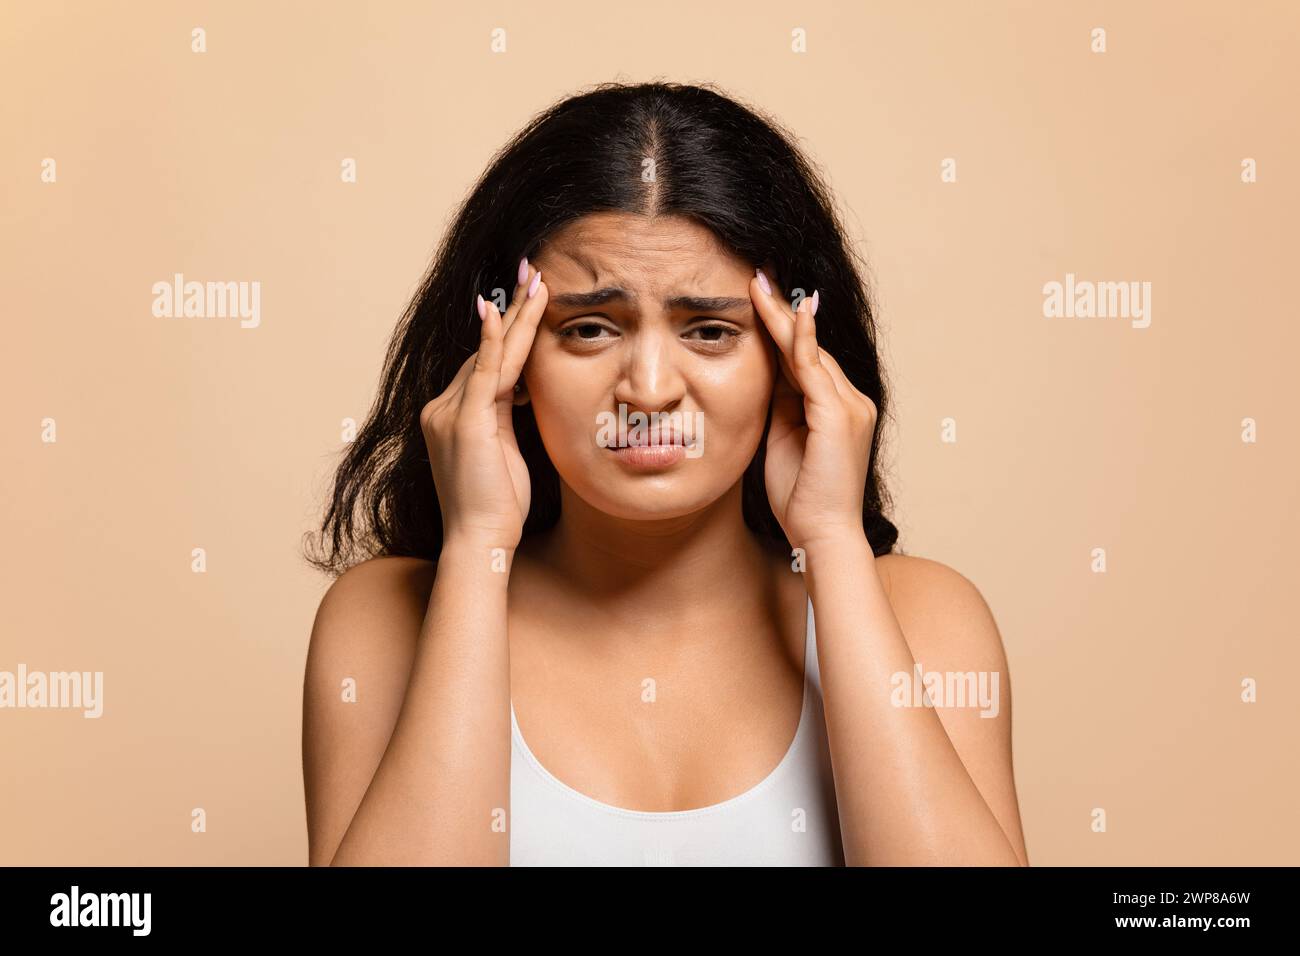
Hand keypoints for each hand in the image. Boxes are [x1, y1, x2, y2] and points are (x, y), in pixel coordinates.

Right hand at [420, 261, 547, 549]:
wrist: (480, 540)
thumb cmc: (498, 507)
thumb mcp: (503, 454)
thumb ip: (506, 420)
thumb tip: (524, 394)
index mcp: (452, 416)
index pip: (483, 363)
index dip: (506, 331)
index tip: (526, 300)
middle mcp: (442, 407)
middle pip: (484, 349)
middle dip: (511, 310)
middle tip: (532, 271)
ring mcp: (450, 413)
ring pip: (489, 354)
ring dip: (515, 315)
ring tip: (537, 281)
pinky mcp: (465, 421)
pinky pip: (482, 372)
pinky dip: (492, 340)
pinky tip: (500, 312)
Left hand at [750, 270, 876, 550]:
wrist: (822, 535)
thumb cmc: (801, 498)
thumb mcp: (783, 443)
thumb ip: (779, 410)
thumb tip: (763, 381)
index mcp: (836, 408)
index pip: (805, 359)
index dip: (782, 329)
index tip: (759, 297)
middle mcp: (850, 400)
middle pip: (809, 347)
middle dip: (782, 311)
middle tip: (757, 274)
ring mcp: (849, 406)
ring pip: (810, 351)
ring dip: (783, 316)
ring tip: (758, 284)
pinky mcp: (839, 416)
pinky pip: (816, 369)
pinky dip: (802, 340)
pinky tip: (789, 314)